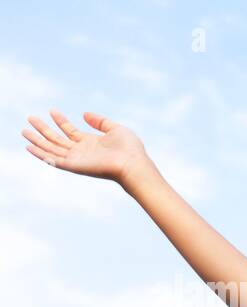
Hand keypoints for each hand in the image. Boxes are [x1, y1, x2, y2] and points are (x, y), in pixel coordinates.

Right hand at [21, 110, 149, 184]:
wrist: (133, 164)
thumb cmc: (130, 149)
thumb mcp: (115, 129)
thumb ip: (100, 121)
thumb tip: (84, 114)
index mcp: (91, 143)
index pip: (70, 131)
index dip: (60, 121)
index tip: (52, 110)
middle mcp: (82, 152)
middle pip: (57, 139)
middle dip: (43, 129)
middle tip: (31, 118)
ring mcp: (77, 159)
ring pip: (52, 149)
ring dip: (37, 140)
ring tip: (24, 130)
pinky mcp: (74, 166)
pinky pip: (53, 160)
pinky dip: (40, 154)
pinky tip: (29, 147)